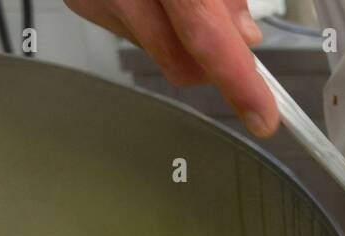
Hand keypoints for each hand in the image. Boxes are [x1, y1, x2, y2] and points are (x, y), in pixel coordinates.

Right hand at [65, 0, 278, 136]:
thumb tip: (244, 34)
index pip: (202, 31)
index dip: (237, 79)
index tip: (263, 115)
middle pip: (177, 54)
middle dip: (214, 60)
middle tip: (237, 36)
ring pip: (157, 47)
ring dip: (182, 32)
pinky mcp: (81, 0)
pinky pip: (131, 28)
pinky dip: (155, 17)